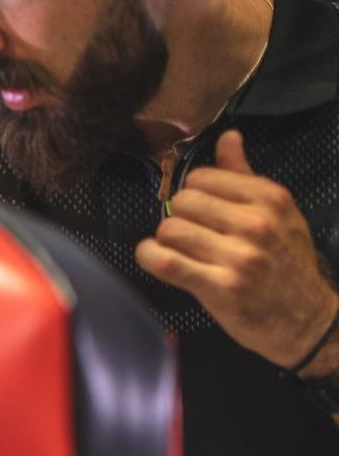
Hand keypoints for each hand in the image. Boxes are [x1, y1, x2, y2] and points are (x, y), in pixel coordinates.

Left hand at [136, 130, 337, 365]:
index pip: (202, 177)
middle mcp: (256, 224)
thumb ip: (245, 176)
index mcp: (270, 199)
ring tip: (180, 251)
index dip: (192, 192)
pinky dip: (148, 256)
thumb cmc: (285, 263)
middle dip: (178, 217)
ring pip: (170, 229)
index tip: (198, 210)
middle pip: (182, 202)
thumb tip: (228, 136)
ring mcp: (239, 257)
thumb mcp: (277, 214)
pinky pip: (165, 261)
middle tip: (189, 234)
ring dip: (165, 241)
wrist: (305, 319)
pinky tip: (153, 257)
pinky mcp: (220, 287)